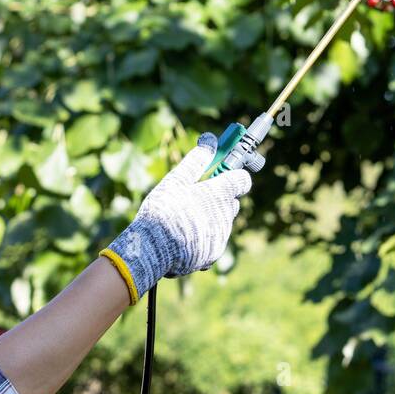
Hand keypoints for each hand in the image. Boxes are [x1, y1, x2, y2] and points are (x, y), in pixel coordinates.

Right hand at [99, 136, 250, 303]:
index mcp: (220, 194)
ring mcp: (221, 236)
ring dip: (209, 217)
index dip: (232, 174)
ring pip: (221, 221)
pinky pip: (213, 240)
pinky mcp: (214, 254)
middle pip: (231, 201)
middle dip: (218, 197)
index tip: (222, 172)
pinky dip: (203, 236)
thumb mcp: (176, 180)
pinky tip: (183, 235)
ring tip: (183, 217)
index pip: (242, 179)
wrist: (152, 250)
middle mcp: (226, 215)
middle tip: (196, 195)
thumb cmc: (163, 210)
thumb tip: (210, 139)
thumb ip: (196, 160)